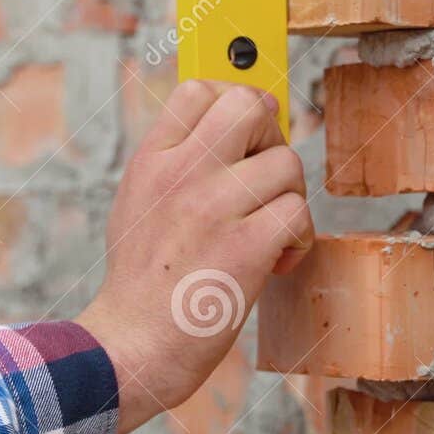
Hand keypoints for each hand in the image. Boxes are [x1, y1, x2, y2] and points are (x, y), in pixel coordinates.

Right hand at [77, 81, 314, 433]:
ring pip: (288, 162)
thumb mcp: (139, 202)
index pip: (200, 88)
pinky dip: (300, 239)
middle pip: (251, 104)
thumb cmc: (143, 283)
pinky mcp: (246, 246)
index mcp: (153, 160)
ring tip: (269, 231)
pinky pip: (299, 212)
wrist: (133, 345)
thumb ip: (177, 163)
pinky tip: (277, 261)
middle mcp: (182, 173)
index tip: (244, 139)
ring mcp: (215, 207)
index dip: (234, 103)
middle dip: (273, 135)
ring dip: (290, 198)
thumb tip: (231, 132)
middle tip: (265, 176)